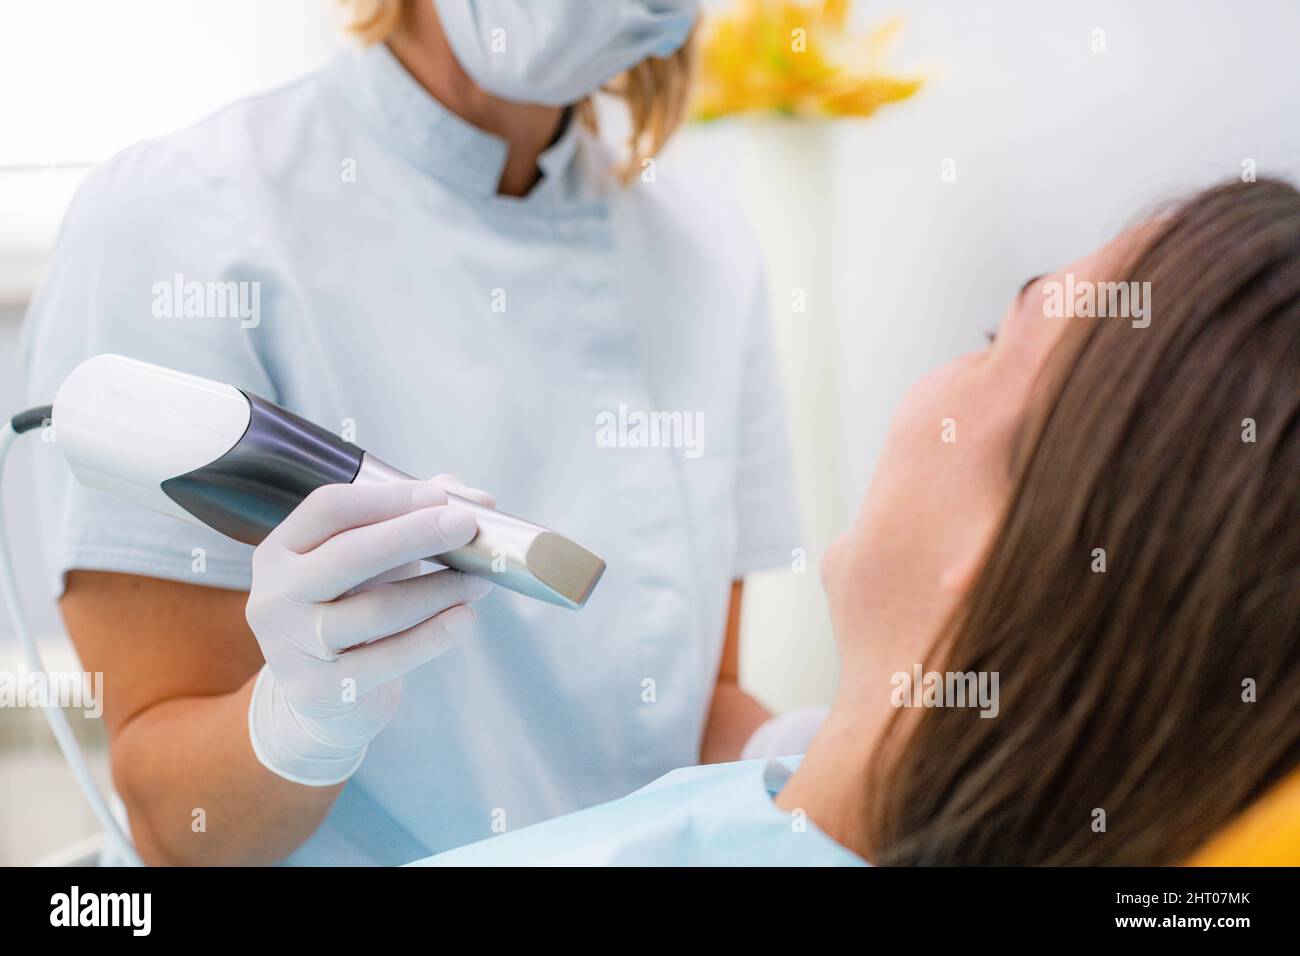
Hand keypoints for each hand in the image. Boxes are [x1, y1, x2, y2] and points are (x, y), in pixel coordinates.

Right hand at [245, 475, 494, 785]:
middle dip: (416, 534)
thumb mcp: (371, 563)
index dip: (387, 499)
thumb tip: (477, 500)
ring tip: (479, 579)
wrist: (325, 700)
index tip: (440, 497)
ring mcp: (292, 646)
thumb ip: (416, 521)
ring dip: (439, 589)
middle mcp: (276, 595)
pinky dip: (433, 636)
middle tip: (467, 526)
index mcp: (281, 551)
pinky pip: (389, 658)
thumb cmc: (352, 611)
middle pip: (350, 555)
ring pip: (377, 609)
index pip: (328, 509)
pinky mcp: (319, 690)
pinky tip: (464, 619)